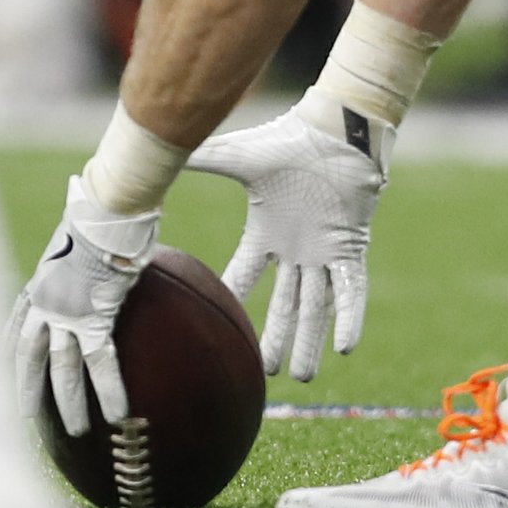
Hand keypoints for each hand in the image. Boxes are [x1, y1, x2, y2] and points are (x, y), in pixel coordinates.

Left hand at [8, 180, 160, 436]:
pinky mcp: (92, 319)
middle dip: (26, 388)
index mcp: (40, 283)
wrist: (104, 208)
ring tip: (74, 431)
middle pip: (28, 356)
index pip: (15, 324)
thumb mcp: (83, 230)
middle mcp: (44, 304)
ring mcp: (65, 315)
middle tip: (24, 418)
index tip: (3, 371)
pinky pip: (100, 361)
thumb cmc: (100, 209)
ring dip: (67, 402)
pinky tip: (118, 414)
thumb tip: (95, 221)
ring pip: (61, 368)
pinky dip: (109, 390)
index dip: (8, 350)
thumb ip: (84, 239)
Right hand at [187, 107, 384, 379]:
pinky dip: (349, 318)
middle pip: (283, 303)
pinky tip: (346, 348)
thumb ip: (199, 160)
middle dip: (274, 338)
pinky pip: (350, 289)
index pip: (243, 276)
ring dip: (310, 340)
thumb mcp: (237, 156)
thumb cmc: (289, 139)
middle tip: (266, 373)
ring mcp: (324, 250)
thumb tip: (156, 154)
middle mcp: (295, 248)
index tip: (222, 331)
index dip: (235, 302)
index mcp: (266, 231)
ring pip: (316, 305)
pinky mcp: (351, 246)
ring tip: (304, 376)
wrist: (337, 130)